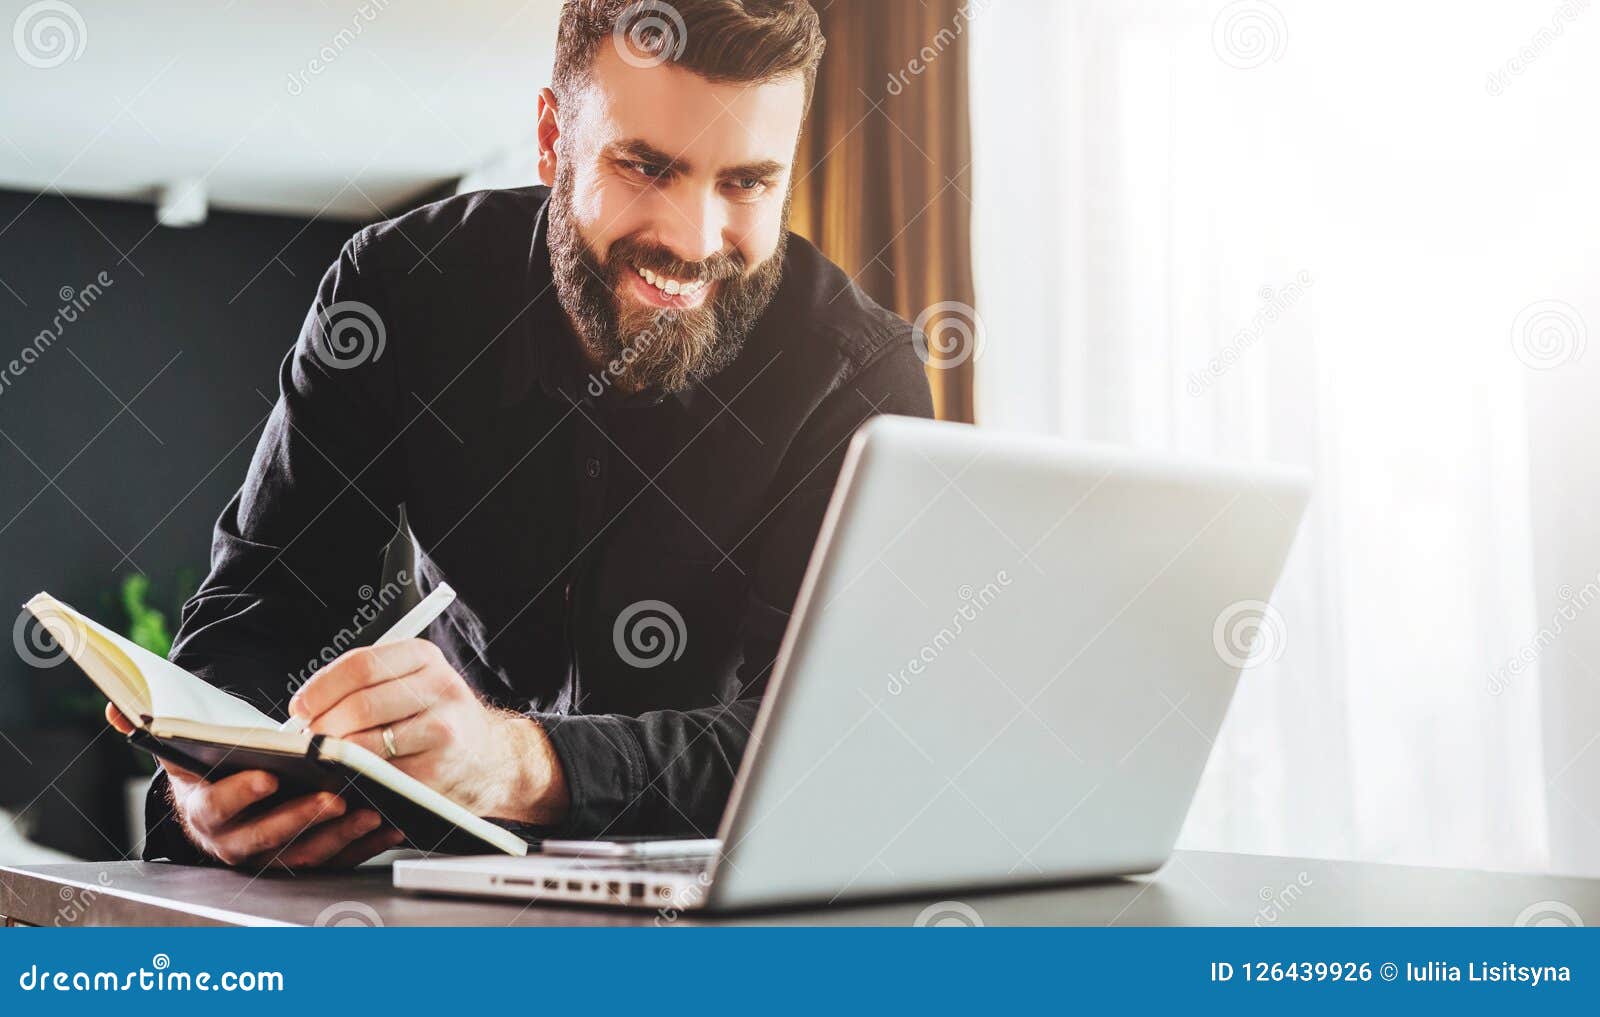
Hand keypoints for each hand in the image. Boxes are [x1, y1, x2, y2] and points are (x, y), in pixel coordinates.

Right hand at [107, 704, 404, 868]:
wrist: (229, 799)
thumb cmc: (214, 766)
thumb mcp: (183, 748)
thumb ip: (152, 728)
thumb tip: (117, 707)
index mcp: (205, 810)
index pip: (218, 807)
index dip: (240, 794)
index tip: (268, 777)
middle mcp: (237, 840)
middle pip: (267, 838)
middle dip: (300, 819)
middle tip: (334, 798)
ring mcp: (274, 855)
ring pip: (308, 854)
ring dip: (341, 836)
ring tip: (372, 810)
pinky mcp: (310, 859)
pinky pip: (341, 858)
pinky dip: (366, 844)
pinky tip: (392, 823)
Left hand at [288, 640, 568, 824]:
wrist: (490, 756)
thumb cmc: (437, 717)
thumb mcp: (413, 681)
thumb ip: (365, 684)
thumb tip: (305, 708)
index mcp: (424, 657)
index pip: (361, 666)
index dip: (322, 688)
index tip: (301, 707)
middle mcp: (440, 687)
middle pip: (361, 705)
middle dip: (324, 726)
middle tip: (310, 739)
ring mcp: (443, 729)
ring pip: (368, 742)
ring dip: (337, 754)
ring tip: (328, 757)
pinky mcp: (439, 768)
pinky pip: (382, 773)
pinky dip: (359, 776)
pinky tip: (354, 774)